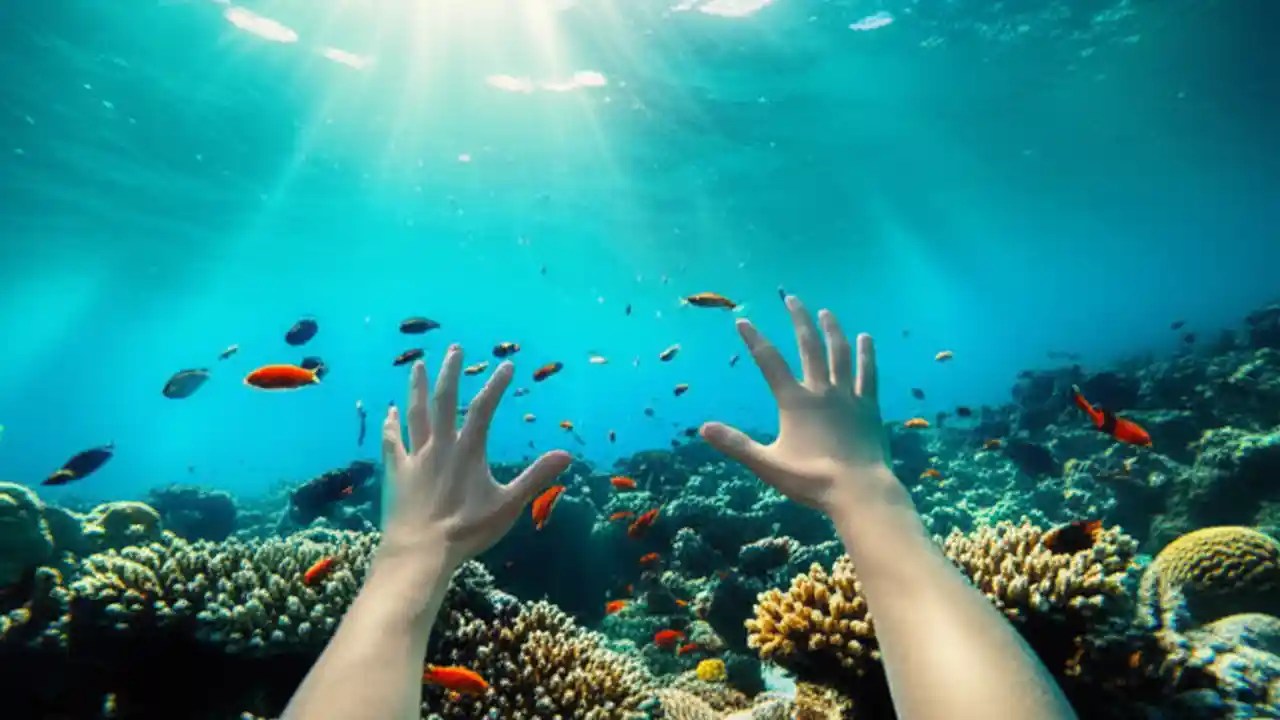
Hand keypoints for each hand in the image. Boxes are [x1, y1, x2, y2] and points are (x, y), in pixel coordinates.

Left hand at [377, 346, 570, 573]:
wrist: (420, 552)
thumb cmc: (467, 530)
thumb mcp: (509, 505)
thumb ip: (536, 477)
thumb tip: (567, 454)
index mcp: (469, 451)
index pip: (485, 409)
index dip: (496, 385)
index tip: (507, 365)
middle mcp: (441, 446)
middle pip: (445, 401)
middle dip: (451, 372)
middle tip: (454, 348)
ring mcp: (416, 457)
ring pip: (415, 414)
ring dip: (418, 388)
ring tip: (419, 364)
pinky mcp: (397, 473)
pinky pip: (393, 441)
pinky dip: (392, 424)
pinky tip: (390, 412)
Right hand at [701, 296, 894, 513]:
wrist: (858, 490)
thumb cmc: (810, 480)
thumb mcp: (767, 464)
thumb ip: (735, 444)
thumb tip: (703, 428)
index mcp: (794, 402)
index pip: (769, 362)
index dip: (754, 339)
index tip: (742, 320)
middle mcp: (821, 391)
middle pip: (808, 347)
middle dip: (799, 321)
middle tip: (792, 298)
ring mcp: (847, 396)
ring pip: (840, 354)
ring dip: (832, 330)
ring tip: (826, 312)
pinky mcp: (868, 406)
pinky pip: (868, 373)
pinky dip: (867, 354)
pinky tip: (867, 338)